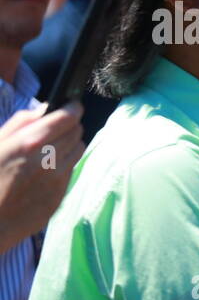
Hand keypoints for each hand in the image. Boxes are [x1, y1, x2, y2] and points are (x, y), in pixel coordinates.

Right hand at [0, 102, 84, 252]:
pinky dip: (64, 163)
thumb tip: (42, 111)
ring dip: (70, 143)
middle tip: (59, 125)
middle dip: (70, 125)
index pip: (68, 117)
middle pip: (77, 132)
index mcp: (31, 143)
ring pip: (79, 149)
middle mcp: (50, 159)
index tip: (71, 105)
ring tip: (53, 145)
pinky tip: (46, 167)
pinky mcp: (60, 195)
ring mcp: (58, 179)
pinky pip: (71, 170)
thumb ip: (19, 124)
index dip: (73, 108)